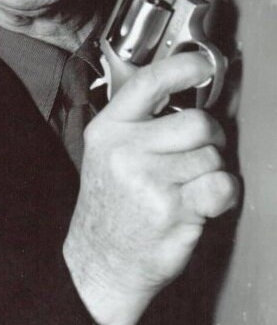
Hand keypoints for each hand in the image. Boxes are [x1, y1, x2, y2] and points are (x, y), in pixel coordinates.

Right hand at [63, 52, 238, 324]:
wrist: (101, 261)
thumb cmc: (111, 204)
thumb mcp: (106, 151)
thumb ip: (137, 120)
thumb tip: (182, 88)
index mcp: (108, 130)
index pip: (149, 83)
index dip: (184, 66)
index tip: (204, 64)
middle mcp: (125, 151)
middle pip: (196, 123)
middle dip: (211, 135)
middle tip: (201, 147)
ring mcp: (149, 182)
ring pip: (212, 156)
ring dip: (210, 169)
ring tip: (187, 184)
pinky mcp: (172, 210)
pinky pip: (222, 184)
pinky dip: (223, 192)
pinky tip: (201, 200)